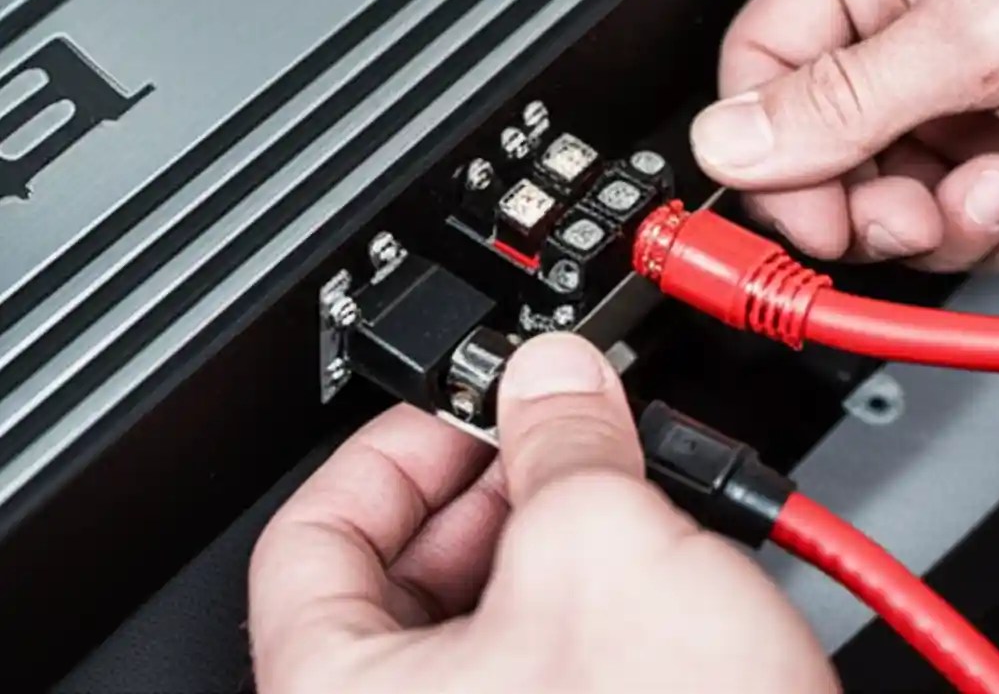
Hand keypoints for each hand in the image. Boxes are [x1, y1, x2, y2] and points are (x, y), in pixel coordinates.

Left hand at [249, 334, 836, 693]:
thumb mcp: (607, 554)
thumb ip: (565, 441)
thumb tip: (553, 376)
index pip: (311, 539)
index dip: (388, 449)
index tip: (458, 402)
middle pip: (409, 574)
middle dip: (491, 485)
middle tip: (554, 429)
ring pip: (496, 614)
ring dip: (555, 533)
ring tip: (619, 484)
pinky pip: (556, 654)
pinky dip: (594, 593)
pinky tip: (654, 558)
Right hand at [691, 0, 998, 270]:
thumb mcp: (978, 33)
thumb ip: (841, 100)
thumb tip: (727, 143)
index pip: (763, 82)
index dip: (774, 162)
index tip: (809, 216)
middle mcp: (906, 48)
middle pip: (827, 165)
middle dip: (880, 210)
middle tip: (922, 213)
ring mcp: (963, 106)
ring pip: (906, 210)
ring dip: (965, 220)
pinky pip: (982, 227)